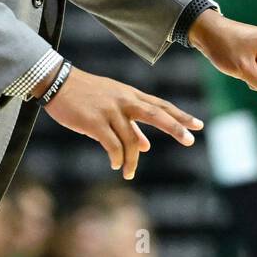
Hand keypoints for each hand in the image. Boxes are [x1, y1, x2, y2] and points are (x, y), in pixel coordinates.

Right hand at [42, 66, 202, 179]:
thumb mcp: (113, 105)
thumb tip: (146, 145)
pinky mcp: (94, 121)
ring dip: (132, 160)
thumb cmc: (87, 95)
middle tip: (190, 140)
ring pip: (130, 139)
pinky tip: (115, 165)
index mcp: (131, 96)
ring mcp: (110, 110)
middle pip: (156, 114)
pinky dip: (116, 157)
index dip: (180, 116)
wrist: (58, 83)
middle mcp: (125, 101)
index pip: (161, 106)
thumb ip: (130, 125)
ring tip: (129, 173)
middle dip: (175, 127)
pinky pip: (111, 144)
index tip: (198, 125)